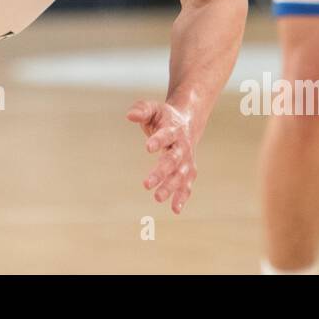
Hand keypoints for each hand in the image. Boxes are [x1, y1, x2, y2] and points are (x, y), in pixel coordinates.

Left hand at [126, 99, 198, 214]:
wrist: (187, 122)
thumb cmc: (164, 117)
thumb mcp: (153, 109)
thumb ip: (142, 110)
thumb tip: (129, 116)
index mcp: (173, 129)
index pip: (166, 135)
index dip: (158, 141)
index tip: (148, 148)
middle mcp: (182, 146)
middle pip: (173, 160)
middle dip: (161, 172)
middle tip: (146, 184)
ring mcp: (187, 160)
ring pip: (180, 175)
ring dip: (170, 187)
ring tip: (157, 198)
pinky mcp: (188, 171)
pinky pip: (187, 185)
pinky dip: (182, 197)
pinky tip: (174, 209)